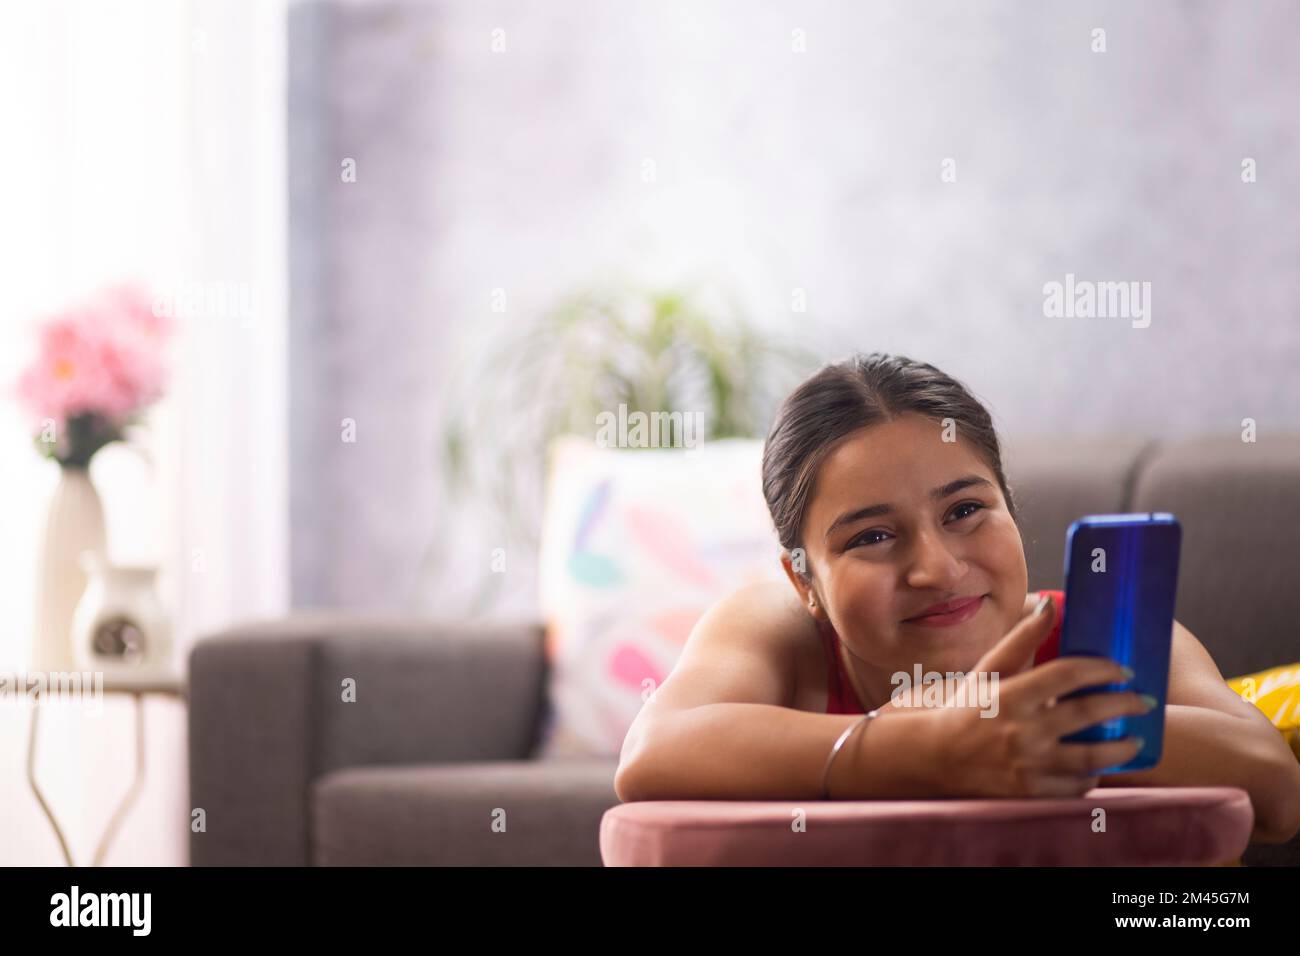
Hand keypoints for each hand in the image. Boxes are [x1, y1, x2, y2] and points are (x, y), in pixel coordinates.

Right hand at [927, 593, 1148, 797]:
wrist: (934, 755)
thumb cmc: (965, 707)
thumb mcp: (989, 670)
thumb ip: (1022, 639)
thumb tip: (1050, 605)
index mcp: (1012, 694)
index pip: (1069, 674)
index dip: (1103, 669)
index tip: (1123, 670)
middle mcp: (1021, 730)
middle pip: (1088, 713)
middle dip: (1124, 704)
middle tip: (1144, 702)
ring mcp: (1026, 765)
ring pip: (1091, 757)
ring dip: (1121, 747)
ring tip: (1136, 740)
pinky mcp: (1028, 793)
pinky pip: (1074, 787)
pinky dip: (1093, 776)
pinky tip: (1100, 767)